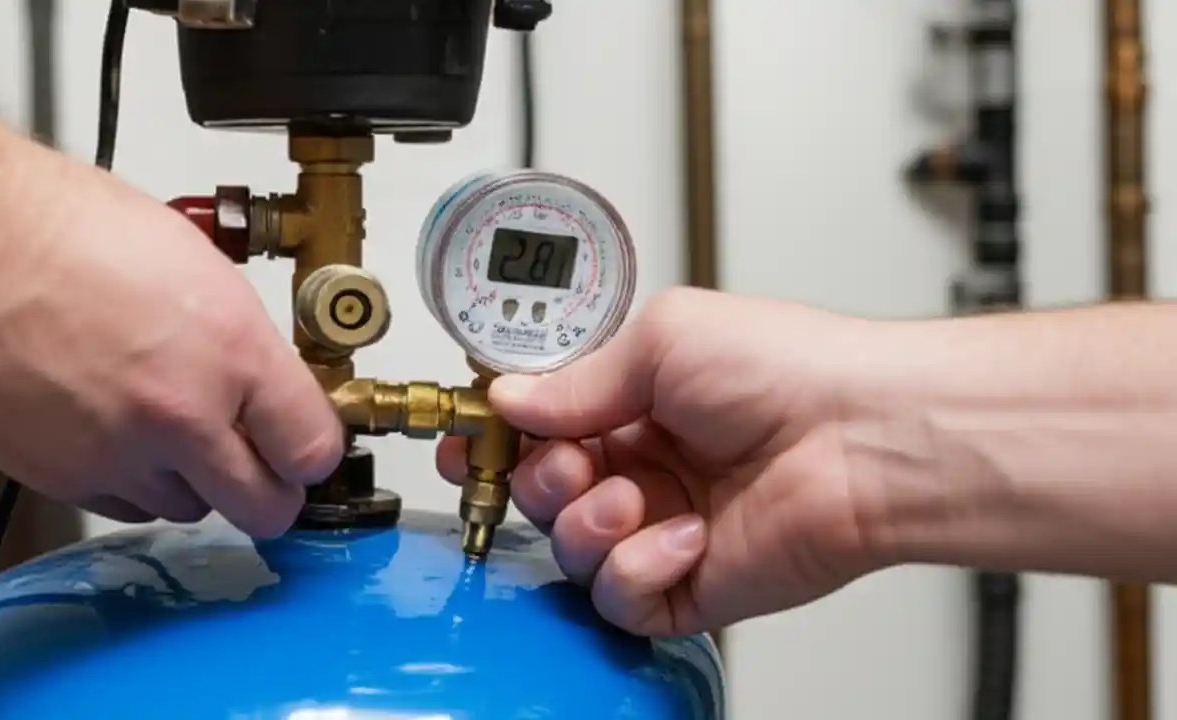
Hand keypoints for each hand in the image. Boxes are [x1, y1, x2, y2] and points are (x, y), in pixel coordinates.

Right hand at [0, 130, 344, 537]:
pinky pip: (124, 505)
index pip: (315, 448)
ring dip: (197, 481)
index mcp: (228, 350)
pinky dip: (135, 481)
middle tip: (269, 466)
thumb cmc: (54, 226)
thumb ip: (242, 339)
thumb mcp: (194, 263)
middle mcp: (178, 414)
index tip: (311, 448)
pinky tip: (123, 433)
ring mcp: (116, 454)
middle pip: (266, 507)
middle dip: (274, 491)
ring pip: (192, 509)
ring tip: (174, 426)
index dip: (317, 451)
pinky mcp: (59, 476)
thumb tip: (270, 380)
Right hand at [438, 288, 893, 634]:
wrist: (864, 435)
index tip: (472, 434)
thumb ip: (577, 378)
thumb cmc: (790, 368)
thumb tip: (511, 397)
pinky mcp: (684, 583)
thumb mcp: (664, 338)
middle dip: (537, 478)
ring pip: (568, 550)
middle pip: (539, 491)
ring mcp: (660, 526)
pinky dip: (636, 568)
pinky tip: (684, 536)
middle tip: (566, 461)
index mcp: (631, 401)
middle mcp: (641, 464)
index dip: (498, 432)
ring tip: (635, 495)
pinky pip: (618, 597)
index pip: (539, 423)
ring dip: (586, 523)